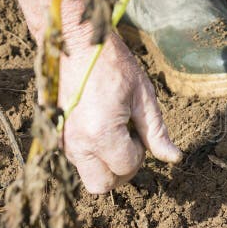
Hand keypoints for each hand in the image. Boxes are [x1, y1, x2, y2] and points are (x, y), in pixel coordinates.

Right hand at [58, 28, 181, 193]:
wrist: (75, 42)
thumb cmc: (112, 64)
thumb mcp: (143, 96)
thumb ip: (157, 132)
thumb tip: (174, 158)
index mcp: (101, 134)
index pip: (127, 167)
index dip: (140, 154)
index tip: (139, 130)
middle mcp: (76, 143)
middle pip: (102, 185)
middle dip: (121, 171)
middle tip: (130, 143)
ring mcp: (61, 140)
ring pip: (87, 174)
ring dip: (105, 162)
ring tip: (113, 129)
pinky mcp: (53, 134)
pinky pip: (76, 159)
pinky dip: (91, 152)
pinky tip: (99, 126)